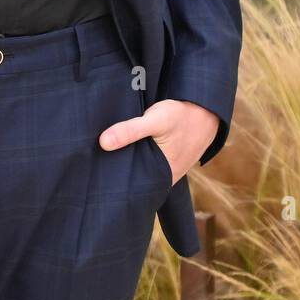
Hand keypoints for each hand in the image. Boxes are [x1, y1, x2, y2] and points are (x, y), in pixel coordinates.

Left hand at [98, 98, 219, 184]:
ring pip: (141, 170)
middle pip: (135, 180)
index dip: (115, 187)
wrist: (207, 109)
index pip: (133, 190)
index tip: (94, 182)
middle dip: (118, 175)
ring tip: (101, 159)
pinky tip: (122, 148)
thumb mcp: (156, 120)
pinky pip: (147, 161)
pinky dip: (137, 156)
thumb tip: (103, 143)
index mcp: (162, 177)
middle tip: (92, 169)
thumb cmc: (182, 115)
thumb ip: (130, 130)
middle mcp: (164, 177)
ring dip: (128, 163)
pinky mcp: (166, 158)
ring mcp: (166, 168)